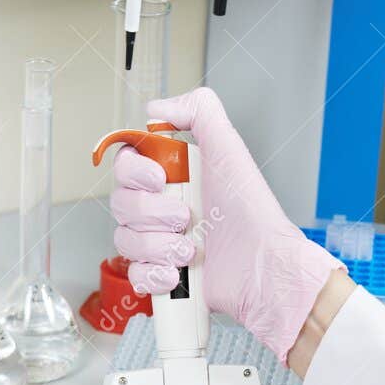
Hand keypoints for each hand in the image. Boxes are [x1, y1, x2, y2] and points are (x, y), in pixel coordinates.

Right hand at [110, 86, 342, 363]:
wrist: (264, 266)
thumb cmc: (252, 212)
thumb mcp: (229, 148)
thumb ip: (199, 111)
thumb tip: (155, 107)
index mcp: (174, 178)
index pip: (125, 166)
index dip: (133, 172)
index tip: (159, 178)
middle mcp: (163, 208)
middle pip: (120, 203)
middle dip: (151, 212)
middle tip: (185, 217)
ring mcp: (161, 244)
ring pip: (124, 241)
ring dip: (156, 245)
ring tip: (189, 249)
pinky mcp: (164, 277)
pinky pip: (134, 275)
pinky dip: (152, 274)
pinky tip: (176, 273)